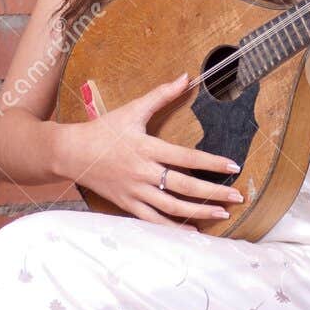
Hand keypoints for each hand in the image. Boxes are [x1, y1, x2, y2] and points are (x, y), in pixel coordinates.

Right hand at [67, 71, 245, 226]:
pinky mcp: (127, 204)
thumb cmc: (103, 130)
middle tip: (238, 195)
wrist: (70, 153)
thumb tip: (186, 77)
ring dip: (199, 212)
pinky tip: (194, 231)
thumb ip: (161, 95)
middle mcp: (143, 172)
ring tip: (222, 212)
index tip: (233, 166)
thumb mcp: (132, 110)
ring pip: (172, 207)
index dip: (211, 163)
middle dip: (214, 191)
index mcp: (147, 148)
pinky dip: (174, 228)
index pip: (186, 157)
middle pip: (185, 186)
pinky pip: (154, 221)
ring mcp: (135, 191)